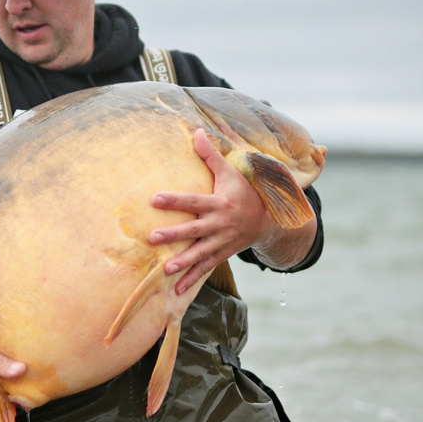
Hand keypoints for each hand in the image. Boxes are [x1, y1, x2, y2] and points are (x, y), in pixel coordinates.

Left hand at [149, 129, 274, 294]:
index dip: (175, 200)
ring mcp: (222, 242)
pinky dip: (192, 279)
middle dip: (175, 235)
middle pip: (194, 230)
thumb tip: (197, 131)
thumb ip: (211, 156)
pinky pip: (206, 268)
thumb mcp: (230, 173)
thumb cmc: (244, 191)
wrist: (269, 219)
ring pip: (200, 254)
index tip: (154, 199)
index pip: (194, 201)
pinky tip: (175, 289)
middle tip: (153, 237)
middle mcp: (220, 224)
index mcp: (220, 203)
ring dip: (183, 263)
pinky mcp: (222, 254)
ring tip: (165, 270)